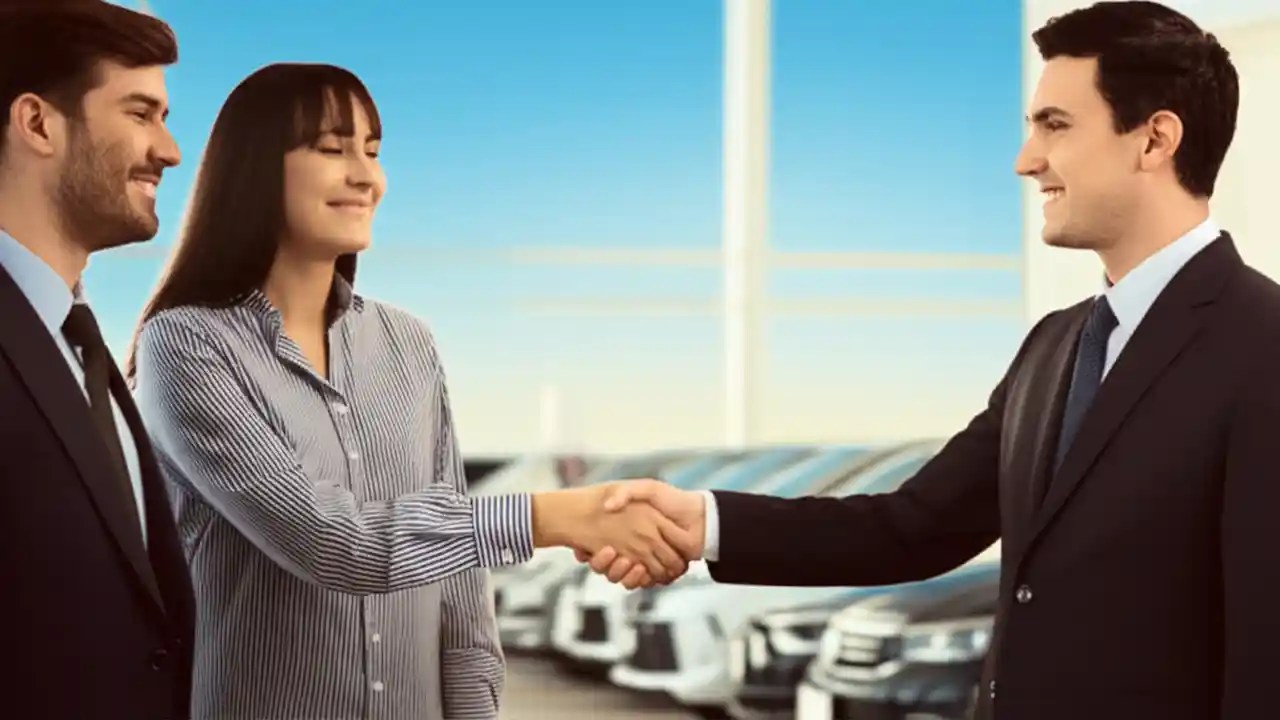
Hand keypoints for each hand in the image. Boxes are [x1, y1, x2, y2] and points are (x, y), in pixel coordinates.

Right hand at [531, 485, 693, 581]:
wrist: (700, 517)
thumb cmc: (673, 500)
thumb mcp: (646, 488)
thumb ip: (626, 493)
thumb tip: (607, 506)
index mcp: (626, 527)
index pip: (597, 544)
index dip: (588, 548)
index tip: (583, 547)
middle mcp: (631, 546)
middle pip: (605, 564)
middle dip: (601, 563)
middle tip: (604, 552)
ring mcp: (643, 559)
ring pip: (619, 575)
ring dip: (617, 571)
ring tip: (622, 559)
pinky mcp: (656, 571)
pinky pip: (640, 582)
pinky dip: (636, 579)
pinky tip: (638, 567)